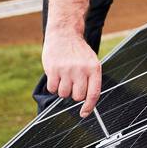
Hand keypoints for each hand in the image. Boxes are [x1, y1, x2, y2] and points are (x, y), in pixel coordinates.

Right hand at [42, 0, 100, 116]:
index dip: (89, 107)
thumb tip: (87, 102)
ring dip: (63, 90)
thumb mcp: (91, 62)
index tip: (84, 114)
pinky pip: (52, 89)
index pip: (94, 94)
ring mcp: (66, 70)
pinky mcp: (53, 69)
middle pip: (77, 97)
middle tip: (73, 84)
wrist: (64, 34)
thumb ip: (91, 79)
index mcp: (94, 68)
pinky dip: (53, 86)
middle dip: (74, 94)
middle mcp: (81, 70)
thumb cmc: (79, 52)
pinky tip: (56, 76)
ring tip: (65, 77)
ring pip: (64, 94)